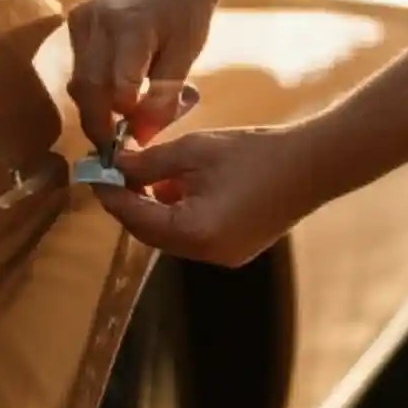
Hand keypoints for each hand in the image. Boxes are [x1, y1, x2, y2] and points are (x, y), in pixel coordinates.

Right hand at [66, 0, 217, 150]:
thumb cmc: (188, 7)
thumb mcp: (186, 55)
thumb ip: (163, 98)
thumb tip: (140, 138)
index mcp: (130, 28)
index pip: (117, 89)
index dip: (125, 119)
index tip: (138, 139)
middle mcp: (97, 23)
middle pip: (88, 89)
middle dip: (100, 125)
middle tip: (117, 148)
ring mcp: (82, 20)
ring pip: (79, 81)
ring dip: (95, 108)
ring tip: (119, 122)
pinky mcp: (76, 21)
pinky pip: (79, 66)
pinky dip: (93, 88)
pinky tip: (113, 94)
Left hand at [91, 124, 315, 267]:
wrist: (314, 165)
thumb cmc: (256, 154)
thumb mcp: (195, 151)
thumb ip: (149, 163)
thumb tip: (115, 166)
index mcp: (193, 232)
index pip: (134, 218)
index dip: (110, 195)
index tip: (93, 173)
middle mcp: (205, 254)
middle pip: (150, 233)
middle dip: (130, 203)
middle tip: (114, 173)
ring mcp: (223, 257)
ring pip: (171, 235)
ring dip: (154, 208)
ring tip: (147, 173)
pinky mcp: (235, 250)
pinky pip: (193, 236)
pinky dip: (179, 213)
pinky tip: (180, 185)